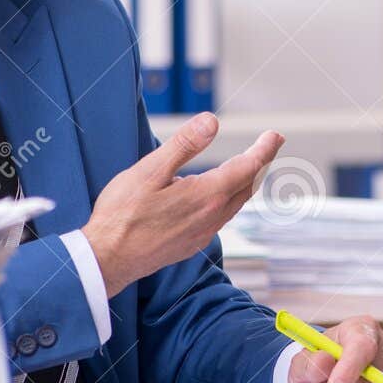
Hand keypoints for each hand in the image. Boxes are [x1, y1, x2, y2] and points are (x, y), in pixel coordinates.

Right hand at [83, 113, 282, 297]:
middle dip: (261, 162)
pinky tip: (221, 195)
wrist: (107, 261)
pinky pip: (223, 217)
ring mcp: (203, 233)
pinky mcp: (192, 243)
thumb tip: (212, 121)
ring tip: (250, 165)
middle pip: (248, 185)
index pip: (247, 167)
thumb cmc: (122, 214)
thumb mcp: (149, 171)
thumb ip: (184, 145)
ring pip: (237, 203)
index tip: (275, 135)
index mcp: (206, 195)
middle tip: (270, 143)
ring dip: (248, 182)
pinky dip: (231, 199)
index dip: (263, 149)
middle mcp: (212, 217)